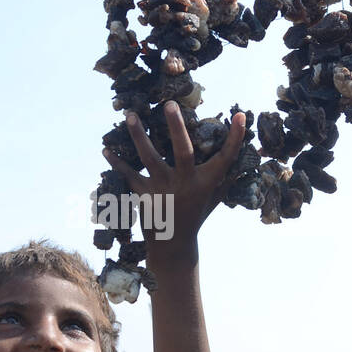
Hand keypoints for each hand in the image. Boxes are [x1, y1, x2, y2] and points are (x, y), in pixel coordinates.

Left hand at [101, 101, 245, 260]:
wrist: (173, 246)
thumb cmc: (195, 216)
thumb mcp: (214, 198)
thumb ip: (225, 179)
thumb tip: (246, 158)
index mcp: (206, 183)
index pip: (224, 157)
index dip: (235, 137)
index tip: (240, 115)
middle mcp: (185, 184)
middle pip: (183, 151)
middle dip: (176, 126)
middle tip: (169, 104)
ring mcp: (162, 190)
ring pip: (149, 158)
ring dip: (138, 135)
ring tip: (130, 115)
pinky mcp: (143, 196)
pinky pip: (128, 174)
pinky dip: (116, 162)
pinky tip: (106, 150)